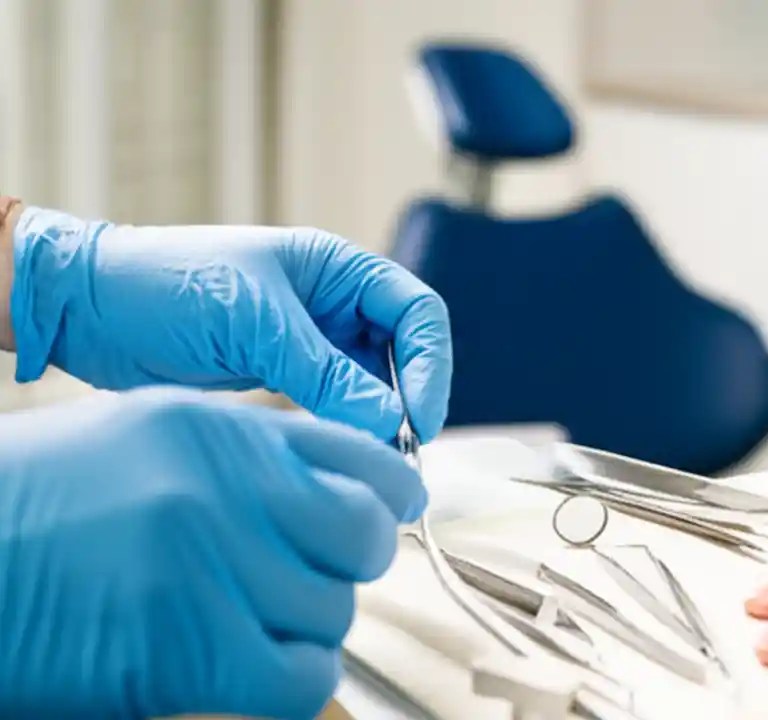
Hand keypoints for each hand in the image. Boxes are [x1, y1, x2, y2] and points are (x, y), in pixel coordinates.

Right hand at [0, 388, 424, 718]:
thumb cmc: (35, 503)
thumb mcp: (141, 437)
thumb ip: (243, 455)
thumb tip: (336, 487)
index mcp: (216, 429)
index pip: (363, 456)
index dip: (387, 494)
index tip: (385, 515)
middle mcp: (224, 488)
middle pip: (364, 534)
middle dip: (351, 561)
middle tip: (312, 576)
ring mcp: (208, 567)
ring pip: (335, 611)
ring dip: (305, 626)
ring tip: (249, 621)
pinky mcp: (187, 651)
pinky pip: (304, 676)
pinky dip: (294, 678)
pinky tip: (253, 668)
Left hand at [9, 207, 450, 440]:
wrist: (89, 309)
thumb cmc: (166, 288)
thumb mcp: (255, 326)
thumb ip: (326, 373)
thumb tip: (389, 422)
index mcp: (338, 267)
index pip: (416, 312)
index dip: (429, 366)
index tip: (419, 420)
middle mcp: (334, 301)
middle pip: (404, 352)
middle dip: (410, 399)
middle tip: (402, 453)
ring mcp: (312, 339)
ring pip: (373, 384)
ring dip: (380, 421)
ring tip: (375, 463)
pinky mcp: (286, 374)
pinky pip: (337, 403)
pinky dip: (346, 429)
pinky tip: (341, 454)